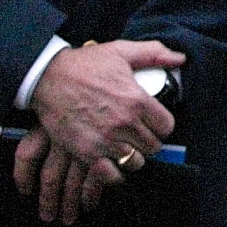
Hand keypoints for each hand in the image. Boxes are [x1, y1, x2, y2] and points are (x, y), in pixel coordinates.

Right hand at [19, 39, 183, 221]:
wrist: (46, 77)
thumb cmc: (84, 64)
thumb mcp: (121, 51)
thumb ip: (154, 53)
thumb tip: (180, 58)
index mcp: (137, 100)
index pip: (166, 127)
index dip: (161, 126)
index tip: (153, 124)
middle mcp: (124, 122)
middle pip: (153, 147)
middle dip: (148, 142)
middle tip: (138, 136)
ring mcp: (105, 140)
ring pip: (135, 163)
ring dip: (132, 157)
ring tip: (124, 147)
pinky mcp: (86, 153)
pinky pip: (111, 176)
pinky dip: (113, 173)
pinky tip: (111, 161)